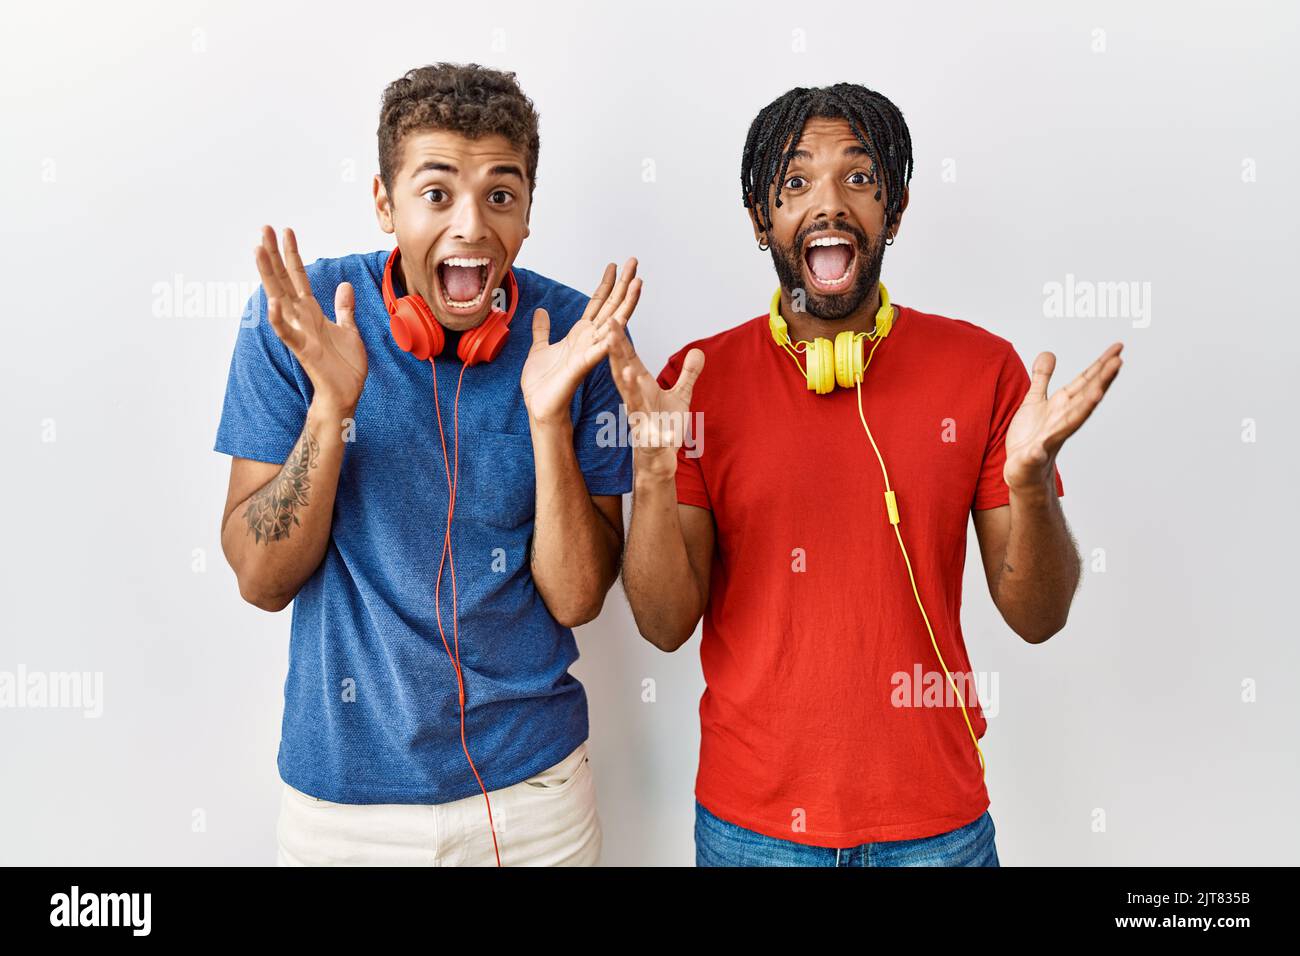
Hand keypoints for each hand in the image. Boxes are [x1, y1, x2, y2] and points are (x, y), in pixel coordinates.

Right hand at [254, 225, 366, 413]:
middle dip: (274, 254)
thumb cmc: (344, 365)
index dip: (292, 254)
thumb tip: (345, 284)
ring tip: (258, 251)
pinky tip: (272, 302)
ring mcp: (299, 332)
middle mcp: (301, 318)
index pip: (298, 277)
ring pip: (279, 299)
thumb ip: (344, 308)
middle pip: (283, 281)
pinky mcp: (303, 350)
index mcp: (312, 312)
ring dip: (268, 275)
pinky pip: (287, 333)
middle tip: (263, 229)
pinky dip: (278, 319)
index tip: (285, 231)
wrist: (345, 393)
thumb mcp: (350, 329)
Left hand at [522, 258, 641, 426]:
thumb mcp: (540, 348)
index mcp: (580, 336)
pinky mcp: (582, 366)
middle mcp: (589, 341)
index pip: (598, 304)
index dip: (606, 284)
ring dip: (626, 302)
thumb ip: (543, 330)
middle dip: (623, 284)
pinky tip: (618, 322)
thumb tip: (541, 312)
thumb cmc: (543, 385)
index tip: (614, 265)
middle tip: (634, 262)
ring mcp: (589, 352)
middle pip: (612, 307)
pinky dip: (610, 338)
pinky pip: (599, 349)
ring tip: (638, 283)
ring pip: (613, 323)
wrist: (540, 408)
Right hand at [605, 308, 704, 479]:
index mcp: (641, 388)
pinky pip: (642, 423)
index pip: (629, 359)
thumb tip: (698, 351)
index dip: (621, 341)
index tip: (614, 320)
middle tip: (608, 329)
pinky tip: (637, 409)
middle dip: (615, 351)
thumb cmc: (666, 427)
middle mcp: (635, 399)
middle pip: (622, 370)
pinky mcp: (645, 435)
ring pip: (628, 396)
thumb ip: (688, 374)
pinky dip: (640, 413)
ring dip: (626, 382)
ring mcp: (638, 417)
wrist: (661, 457)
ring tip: (623, 365)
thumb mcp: (681, 396)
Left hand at [1004, 342, 1122, 492]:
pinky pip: (1036, 454)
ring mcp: (1050, 439)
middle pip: (1086, 397)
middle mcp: (1062, 421)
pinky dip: (1038, 451)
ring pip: (1071, 422)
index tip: (1118, 349)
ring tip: (1098, 393)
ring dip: (1085, 408)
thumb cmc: (1031, 435)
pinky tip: (1039, 449)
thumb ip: (1042, 378)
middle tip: (1119, 361)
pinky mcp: (1033, 457)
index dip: (1100, 365)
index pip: (1085, 382)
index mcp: (1063, 406)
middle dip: (1101, 380)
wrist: (1023, 469)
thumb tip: (1049, 353)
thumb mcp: (1034, 401)